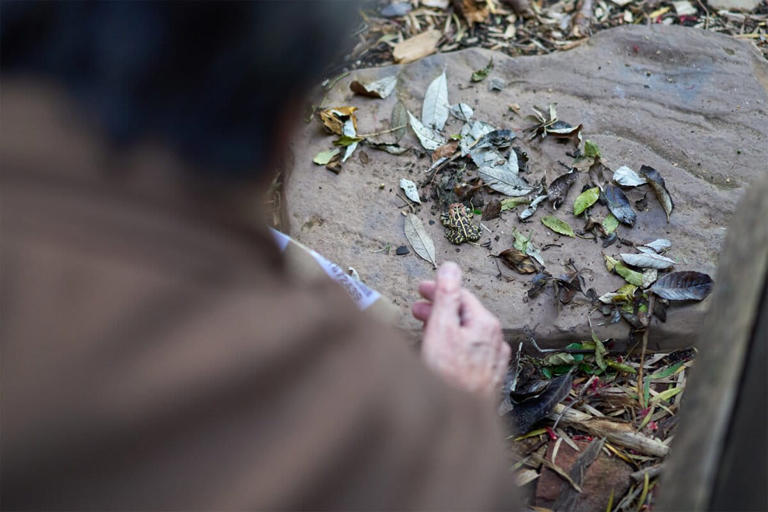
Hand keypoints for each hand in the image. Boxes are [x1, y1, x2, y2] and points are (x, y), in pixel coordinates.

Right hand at [412, 262, 509, 396]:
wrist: (457, 422)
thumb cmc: (448, 376)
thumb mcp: (441, 327)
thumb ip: (446, 295)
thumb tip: (451, 267)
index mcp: (486, 324)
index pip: (461, 296)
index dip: (439, 290)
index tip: (420, 289)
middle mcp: (495, 341)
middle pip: (464, 315)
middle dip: (439, 308)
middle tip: (417, 309)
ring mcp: (493, 361)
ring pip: (467, 334)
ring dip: (445, 327)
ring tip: (425, 330)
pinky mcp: (488, 380)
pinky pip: (470, 352)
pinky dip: (453, 345)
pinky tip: (442, 353)